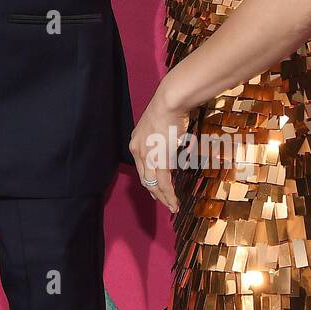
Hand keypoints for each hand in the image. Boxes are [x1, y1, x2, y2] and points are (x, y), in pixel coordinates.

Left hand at [128, 91, 187, 213]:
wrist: (170, 102)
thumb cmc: (169, 110)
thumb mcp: (160, 127)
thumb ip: (161, 140)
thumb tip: (170, 145)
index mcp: (136, 142)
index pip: (141, 167)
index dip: (149, 180)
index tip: (155, 188)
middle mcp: (137, 150)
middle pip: (145, 178)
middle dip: (155, 192)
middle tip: (164, 201)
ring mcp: (147, 156)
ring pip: (153, 184)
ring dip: (163, 197)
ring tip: (172, 206)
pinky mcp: (158, 160)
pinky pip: (163, 183)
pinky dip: (169, 196)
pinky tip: (174, 203)